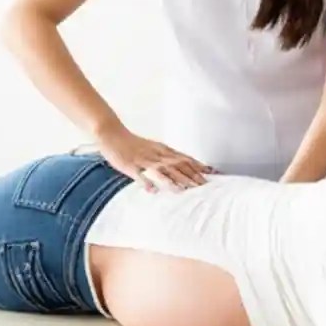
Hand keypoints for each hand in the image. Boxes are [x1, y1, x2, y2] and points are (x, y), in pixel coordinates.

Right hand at [97, 126, 213, 192]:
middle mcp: (156, 155)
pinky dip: (146, 182)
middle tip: (203, 186)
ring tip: (184, 190)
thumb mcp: (155, 148)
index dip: (198, 166)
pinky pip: (139, 174)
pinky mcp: (130, 165)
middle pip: (176, 165)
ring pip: (161, 170)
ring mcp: (143, 160)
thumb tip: (184, 164)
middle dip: (191, 175)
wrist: (113, 134)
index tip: (212, 172)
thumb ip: (168, 157)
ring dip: (173, 180)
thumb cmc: (134, 144)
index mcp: (163, 150)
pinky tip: (153, 190)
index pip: (184, 158)